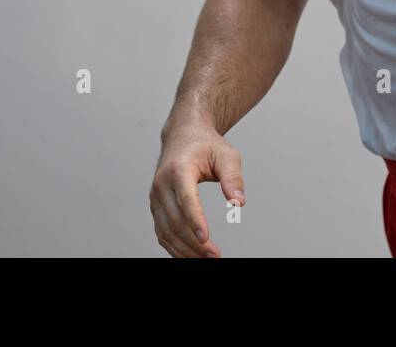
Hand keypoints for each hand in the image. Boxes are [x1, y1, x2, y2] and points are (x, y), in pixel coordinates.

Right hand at [149, 116, 246, 257]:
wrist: (183, 136)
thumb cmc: (206, 145)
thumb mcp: (227, 155)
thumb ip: (233, 178)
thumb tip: (239, 203)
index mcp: (179, 169)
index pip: (185, 198)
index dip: (195, 220)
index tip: (206, 238)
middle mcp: (161, 184)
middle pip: (175, 220)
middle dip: (193, 242)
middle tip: (215, 255)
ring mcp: (155, 196)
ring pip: (165, 231)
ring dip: (184, 249)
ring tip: (206, 258)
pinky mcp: (156, 206)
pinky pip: (162, 232)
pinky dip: (174, 247)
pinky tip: (190, 255)